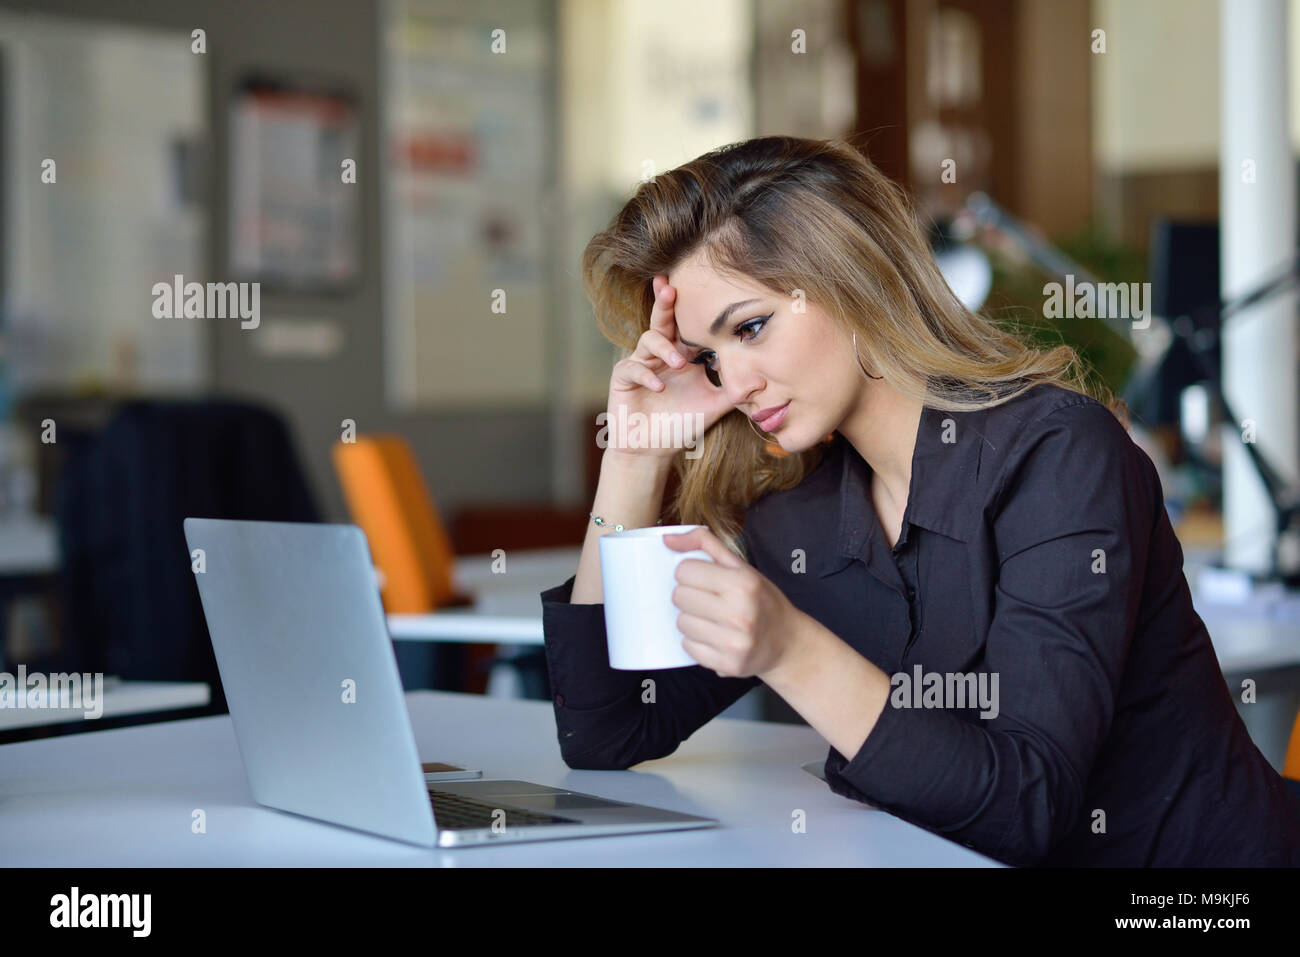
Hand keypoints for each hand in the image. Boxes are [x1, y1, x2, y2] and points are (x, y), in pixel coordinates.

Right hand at [605, 275, 735, 460]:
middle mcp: (661, 354)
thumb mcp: (714, 406)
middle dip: (665, 303)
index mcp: (682, 355)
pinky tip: (659, 387)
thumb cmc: (681, 426)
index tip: (701, 287)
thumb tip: (763, 380)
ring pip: (648, 339)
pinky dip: (646, 375)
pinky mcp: (624, 378)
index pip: (687, 326)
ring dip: (664, 348)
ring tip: (679, 364)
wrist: (653, 452)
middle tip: (671, 288)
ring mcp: (641, 363)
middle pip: (663, 320)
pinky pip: (632, 367)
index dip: (691, 308)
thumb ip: (734, 391)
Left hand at [662, 526, 805, 678]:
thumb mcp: (740, 566)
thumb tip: (668, 538)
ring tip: (713, 619)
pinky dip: (696, 641)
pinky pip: (688, 646)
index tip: (704, 579)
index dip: (691, 573)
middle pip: (679, 596)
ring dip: (692, 619)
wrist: (787, 642)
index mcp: (744, 583)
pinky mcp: (727, 664)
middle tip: (708, 600)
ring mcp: (734, 642)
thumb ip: (704, 543)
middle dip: (690, 596)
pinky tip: (715, 636)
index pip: (684, 570)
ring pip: (681, 623)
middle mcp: (740, 613)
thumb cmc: (761, 600)